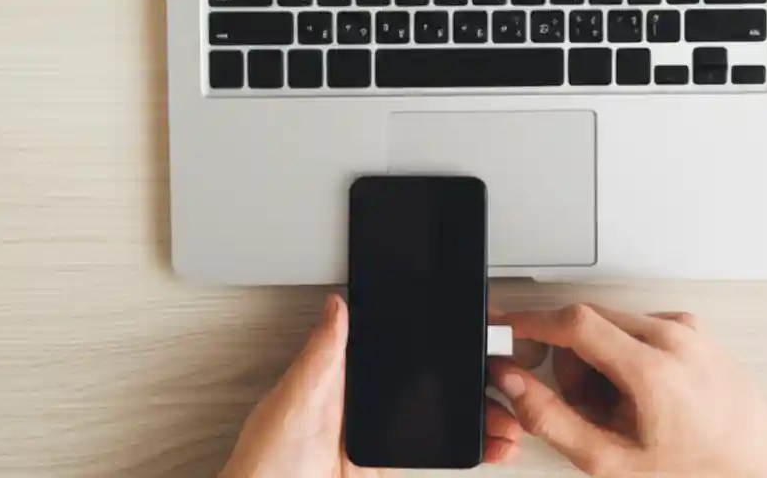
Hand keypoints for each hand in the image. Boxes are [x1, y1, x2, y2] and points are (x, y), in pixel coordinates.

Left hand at [220, 295, 523, 477]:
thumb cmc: (264, 461)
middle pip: (417, 386)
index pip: (387, 349)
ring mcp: (367, 439)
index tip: (464, 339)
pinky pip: (423, 455)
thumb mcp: (293, 398)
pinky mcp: (375, 469)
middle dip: (460, 383)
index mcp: (331, 378)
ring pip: (429, 421)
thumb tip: (336, 305)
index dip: (425, 344)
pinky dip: (455, 453)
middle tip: (499, 380)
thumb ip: (320, 354)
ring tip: (501, 419)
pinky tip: (481, 447)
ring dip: (467, 420)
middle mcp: (352, 406)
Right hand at [489, 305, 766, 477]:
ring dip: (597, 357)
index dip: (529, 321)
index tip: (505, 326)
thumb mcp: (614, 462)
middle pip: (587, 320)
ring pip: (610, 322)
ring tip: (619, 406)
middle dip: (568, 358)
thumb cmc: (697, 471)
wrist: (758, 469)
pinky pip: (636, 326)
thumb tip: (515, 385)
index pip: (574, 322)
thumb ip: (553, 421)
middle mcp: (674, 338)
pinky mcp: (693, 328)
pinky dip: (624, 353)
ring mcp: (688, 330)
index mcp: (654, 369)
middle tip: (582, 405)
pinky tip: (639, 392)